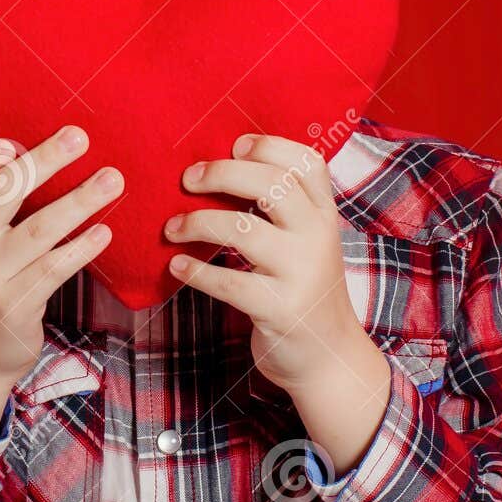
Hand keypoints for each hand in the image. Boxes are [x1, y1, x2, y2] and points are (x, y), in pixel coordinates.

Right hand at [0, 127, 121, 435]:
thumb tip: (39, 151)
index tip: (11, 143)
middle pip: (0, 193)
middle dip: (43, 161)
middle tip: (80, 136)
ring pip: (39, 229)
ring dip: (80, 201)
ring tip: (113, 180)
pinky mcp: (14, 306)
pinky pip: (55, 268)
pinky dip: (83, 247)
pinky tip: (105, 231)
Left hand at [163, 131, 392, 474]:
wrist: (328, 357)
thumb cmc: (302, 288)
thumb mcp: (306, 241)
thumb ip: (282, 208)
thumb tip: (220, 164)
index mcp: (325, 215)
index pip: (307, 162)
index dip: (269, 145)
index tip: (234, 145)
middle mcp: (318, 238)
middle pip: (272, 185)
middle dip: (222, 174)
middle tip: (188, 179)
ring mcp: (302, 274)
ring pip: (243, 230)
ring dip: (198, 222)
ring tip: (173, 227)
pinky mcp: (281, 310)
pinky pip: (229, 283)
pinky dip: (196, 271)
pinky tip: (177, 265)